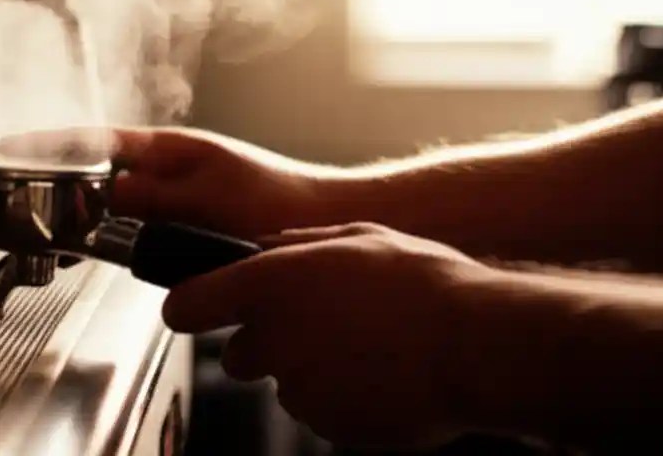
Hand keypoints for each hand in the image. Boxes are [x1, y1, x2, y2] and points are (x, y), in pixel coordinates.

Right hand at [0, 127, 336, 240]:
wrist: (320, 223)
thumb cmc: (278, 201)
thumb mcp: (210, 195)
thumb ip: (155, 196)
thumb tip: (107, 195)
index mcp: (169, 149)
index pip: (94, 140)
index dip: (48, 145)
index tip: (8, 147)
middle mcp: (167, 166)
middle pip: (94, 168)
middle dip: (56, 178)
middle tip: (19, 193)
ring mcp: (173, 191)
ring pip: (112, 197)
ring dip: (84, 208)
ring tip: (53, 226)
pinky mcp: (182, 219)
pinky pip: (134, 221)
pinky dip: (112, 231)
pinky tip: (102, 246)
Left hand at [165, 222, 495, 449]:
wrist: (475, 345)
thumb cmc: (422, 282)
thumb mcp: (358, 236)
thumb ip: (298, 244)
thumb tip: (268, 247)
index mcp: (269, 285)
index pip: (186, 305)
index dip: (188, 306)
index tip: (194, 307)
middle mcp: (273, 340)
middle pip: (234, 355)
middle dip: (262, 343)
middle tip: (314, 325)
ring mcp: (299, 388)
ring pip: (283, 382)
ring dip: (307, 369)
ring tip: (363, 346)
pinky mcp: (329, 425)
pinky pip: (320, 410)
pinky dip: (339, 397)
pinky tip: (379, 373)